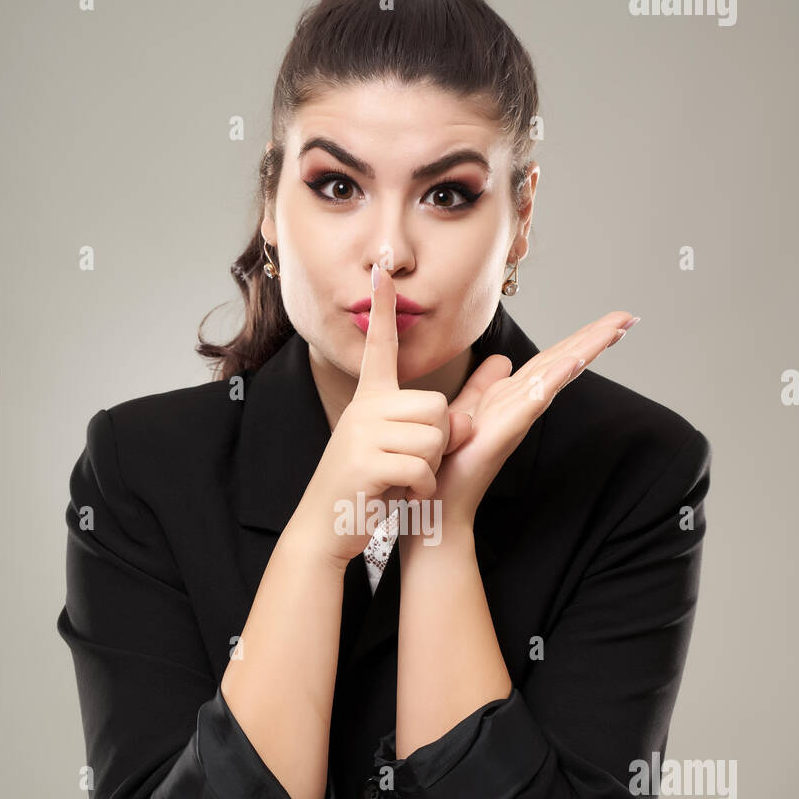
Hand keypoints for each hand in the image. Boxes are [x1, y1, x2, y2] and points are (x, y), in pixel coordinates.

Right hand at [290, 263, 452, 567]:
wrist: (325, 526)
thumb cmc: (366, 486)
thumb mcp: (399, 449)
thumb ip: (439, 428)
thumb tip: (474, 418)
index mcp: (369, 400)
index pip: (379, 347)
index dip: (382, 310)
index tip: (381, 271)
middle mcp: (364, 409)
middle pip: (436, 406)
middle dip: (439, 441)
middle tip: (411, 463)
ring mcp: (361, 434)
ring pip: (434, 437)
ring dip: (430, 467)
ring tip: (402, 479)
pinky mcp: (365, 463)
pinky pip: (422, 467)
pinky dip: (422, 488)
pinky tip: (401, 494)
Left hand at [418, 309, 640, 528]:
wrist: (438, 503)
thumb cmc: (449, 463)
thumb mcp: (464, 410)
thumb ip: (483, 386)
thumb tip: (502, 361)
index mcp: (511, 397)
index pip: (550, 359)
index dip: (578, 338)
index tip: (610, 320)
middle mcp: (519, 405)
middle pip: (562, 362)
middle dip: (594, 338)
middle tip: (628, 317)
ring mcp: (515, 418)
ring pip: (555, 376)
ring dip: (585, 350)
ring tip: (615, 329)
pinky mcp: (505, 433)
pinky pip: (533, 402)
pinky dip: (554, 380)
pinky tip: (574, 361)